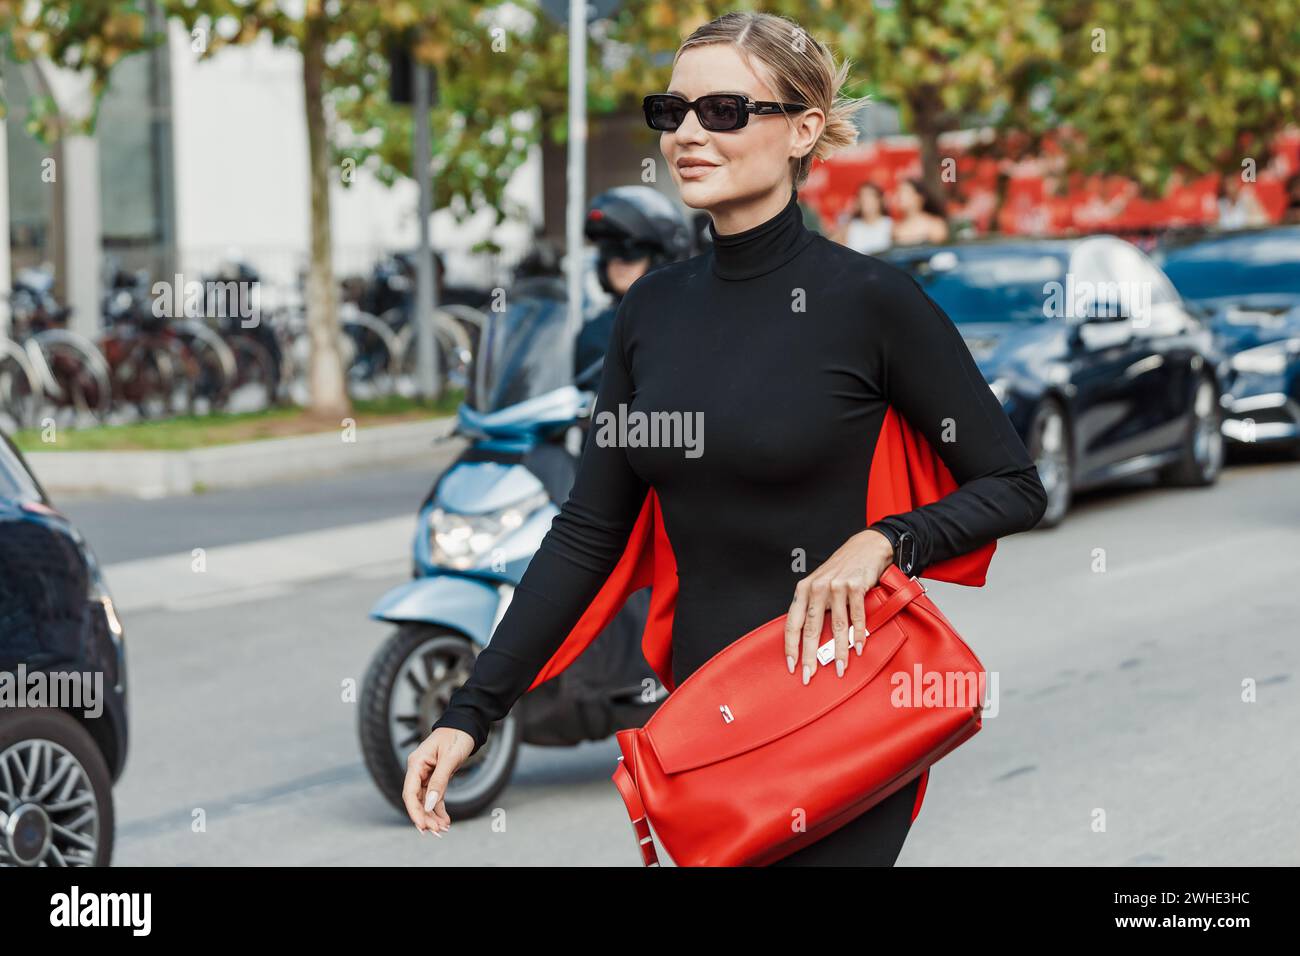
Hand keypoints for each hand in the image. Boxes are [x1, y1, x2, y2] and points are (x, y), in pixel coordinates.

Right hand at [402, 727, 473, 834]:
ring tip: (443, 830)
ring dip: (432, 816)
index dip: (414, 811)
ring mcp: (425, 774)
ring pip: (425, 801)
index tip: (422, 826)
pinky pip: (433, 797)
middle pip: (416, 799)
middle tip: (438, 831)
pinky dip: (438, 809)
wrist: (466, 725)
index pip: (409, 792)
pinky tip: (445, 821)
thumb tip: (430, 805)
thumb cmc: (457, 737)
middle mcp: (417, 770)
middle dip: (425, 817)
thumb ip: (439, 781)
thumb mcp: (449, 759)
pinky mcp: (434, 777)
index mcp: (416, 763)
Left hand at [784, 529, 894, 683]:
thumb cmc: (841, 569)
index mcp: (803, 589)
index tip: (791, 665)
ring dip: (839, 651)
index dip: (790, 646)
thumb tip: (805, 638)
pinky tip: (858, 648)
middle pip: (811, 628)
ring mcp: (837, 587)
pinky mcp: (856, 586)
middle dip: (809, 656)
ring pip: (837, 626)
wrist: (866, 547)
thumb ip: (813, 607)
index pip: (792, 623)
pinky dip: (858, 635)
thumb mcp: (820, 584)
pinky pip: (857, 617)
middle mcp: (817, 587)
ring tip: (840, 668)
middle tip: (809, 675)